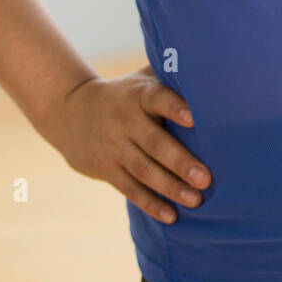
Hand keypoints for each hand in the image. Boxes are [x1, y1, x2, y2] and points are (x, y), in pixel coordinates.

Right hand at [39, 63, 211, 224]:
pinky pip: (130, 189)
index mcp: (138, 95)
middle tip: (206, 178)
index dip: (174, 107)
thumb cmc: (124, 94)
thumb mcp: (141, 79)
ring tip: (196, 200)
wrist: (71, 112)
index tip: (194, 118)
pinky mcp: (107, 168)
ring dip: (170, 187)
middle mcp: (125, 121)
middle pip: (154, 143)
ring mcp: (114, 147)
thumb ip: (169, 74)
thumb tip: (210, 65)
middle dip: (180, 161)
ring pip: (143, 170)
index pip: (157, 99)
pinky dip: (150, 204)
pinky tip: (171, 216)